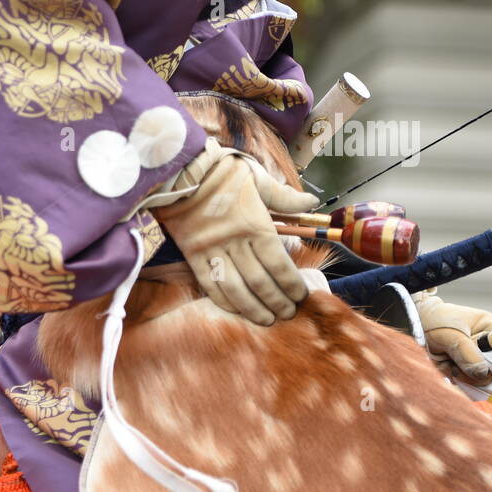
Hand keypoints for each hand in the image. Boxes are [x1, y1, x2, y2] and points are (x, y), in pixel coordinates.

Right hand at [153, 141, 319, 324]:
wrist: (180, 171)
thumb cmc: (222, 173)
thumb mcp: (258, 178)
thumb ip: (284, 197)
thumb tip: (312, 201)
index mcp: (255, 225)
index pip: (278, 264)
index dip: (291, 284)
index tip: (300, 295)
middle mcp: (234, 242)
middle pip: (259, 282)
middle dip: (277, 301)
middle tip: (288, 313)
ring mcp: (212, 251)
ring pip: (236, 289)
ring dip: (253, 308)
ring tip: (266, 319)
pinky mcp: (192, 255)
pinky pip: (210, 284)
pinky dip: (224, 301)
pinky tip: (237, 310)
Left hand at [414, 291, 491, 383]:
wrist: (407, 322)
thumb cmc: (430, 320)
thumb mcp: (450, 335)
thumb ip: (467, 353)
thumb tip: (484, 374)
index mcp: (488, 328)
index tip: (480, 368)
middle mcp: (483, 343)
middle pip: (491, 369)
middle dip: (472, 371)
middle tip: (453, 365)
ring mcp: (471, 356)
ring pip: (476, 378)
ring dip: (459, 375)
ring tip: (444, 363)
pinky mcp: (459, 366)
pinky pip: (462, 381)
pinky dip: (451, 378)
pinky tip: (442, 369)